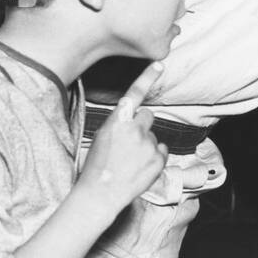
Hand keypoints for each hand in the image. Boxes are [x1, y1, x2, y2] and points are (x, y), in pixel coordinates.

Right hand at [75, 62, 168, 216]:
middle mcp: (134, 129)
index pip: (134, 94)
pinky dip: (153, 157)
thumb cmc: (96, 165)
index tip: (159, 64)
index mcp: (117, 122)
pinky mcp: (158, 159)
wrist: (101, 193)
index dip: (147, 77)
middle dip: (142, 125)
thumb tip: (134, 117)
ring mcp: (148, 145)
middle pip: (148, 116)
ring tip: (131, 160)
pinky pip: (161, 150)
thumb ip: (119, 124)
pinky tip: (140, 167)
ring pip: (153, 136)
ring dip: (146, 144)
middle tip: (130, 142)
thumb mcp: (101, 137)